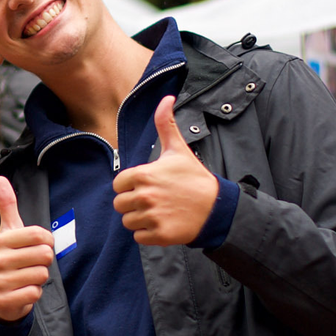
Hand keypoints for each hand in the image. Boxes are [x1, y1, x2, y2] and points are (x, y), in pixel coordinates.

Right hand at [0, 176, 54, 323]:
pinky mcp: (5, 300)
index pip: (40, 236)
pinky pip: (35, 293)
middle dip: (44, 262)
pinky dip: (34, 294)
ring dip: (39, 279)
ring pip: (42, 275)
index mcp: (0, 240)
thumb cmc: (9, 260)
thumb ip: (7, 206)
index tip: (36, 247)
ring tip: (25, 278)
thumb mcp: (8, 232)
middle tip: (31, 265)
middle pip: (45, 255)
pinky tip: (23, 291)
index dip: (46, 242)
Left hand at [112, 95, 219, 245]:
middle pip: (120, 205)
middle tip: (153, 201)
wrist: (216, 207)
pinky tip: (163, 223)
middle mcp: (144, 196)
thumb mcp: (178, 149)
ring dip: (139, 219)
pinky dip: (148, 234)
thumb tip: (167, 98)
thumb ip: (166, 124)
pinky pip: (138, 237)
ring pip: (128, 222)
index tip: (146, 186)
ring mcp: (151, 216)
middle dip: (133, 204)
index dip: (129, 186)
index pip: (118, 185)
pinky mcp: (158, 235)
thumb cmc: (194, 177)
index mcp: (143, 175)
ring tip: (159, 212)